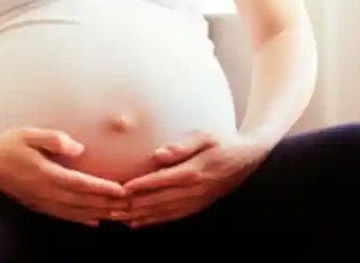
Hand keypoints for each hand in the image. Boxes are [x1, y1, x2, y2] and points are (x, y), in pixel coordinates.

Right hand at [0, 126, 130, 227]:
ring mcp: (41, 201)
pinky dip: (81, 219)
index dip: (103, 188)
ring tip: (118, 215)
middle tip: (130, 206)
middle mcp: (46, 191)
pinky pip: (63, 215)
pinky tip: (93, 220)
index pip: (81, 184)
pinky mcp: (36, 204)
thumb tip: (79, 149)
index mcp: (46, 174)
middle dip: (107, 205)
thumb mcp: (28, 133)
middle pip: (83, 202)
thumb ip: (54, 140)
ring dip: (98, 214)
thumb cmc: (6, 143)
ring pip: (75, 211)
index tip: (123, 190)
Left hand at [120, 130, 272, 227]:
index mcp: (194, 171)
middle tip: (111, 208)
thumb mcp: (204, 136)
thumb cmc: (222, 141)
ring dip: (140, 215)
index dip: (141, 186)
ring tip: (118, 217)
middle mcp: (194, 190)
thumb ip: (181, 146)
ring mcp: (197, 200)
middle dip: (134, 205)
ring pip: (163, 211)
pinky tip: (137, 222)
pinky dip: (154, 220)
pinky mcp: (198, 205)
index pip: (162, 180)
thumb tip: (159, 155)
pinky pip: (172, 215)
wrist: (247, 158)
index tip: (122, 189)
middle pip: (159, 200)